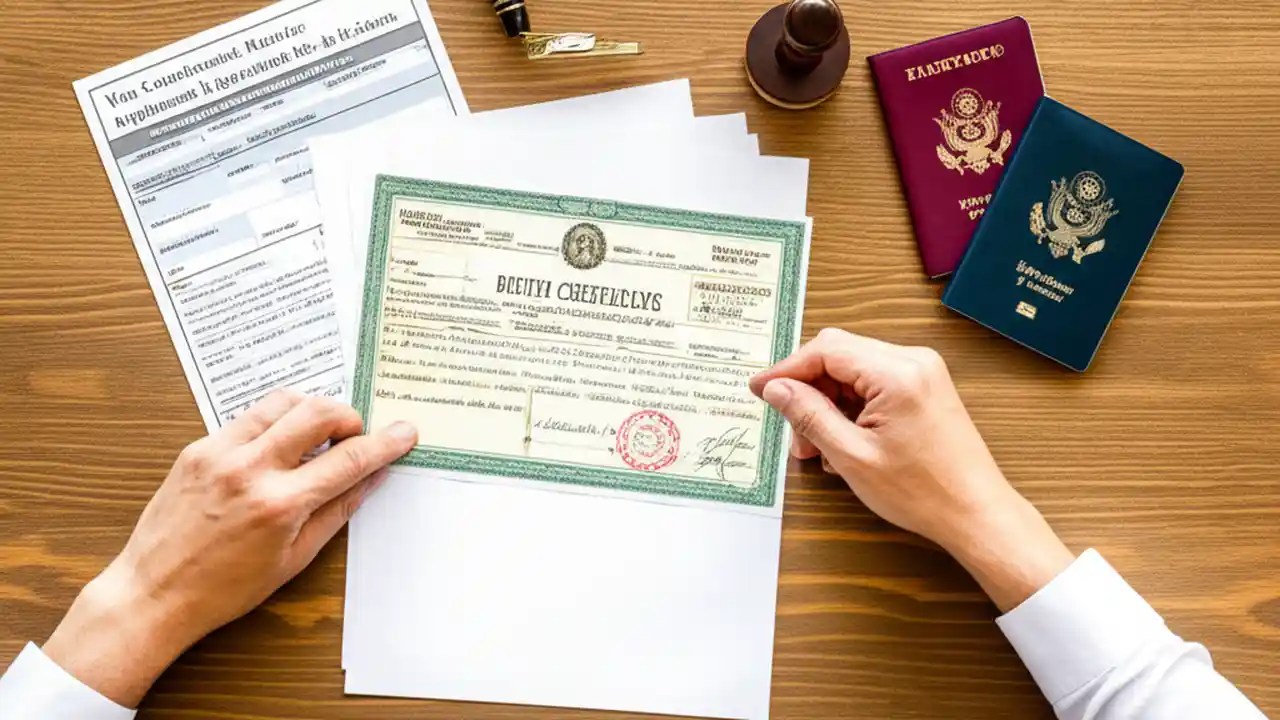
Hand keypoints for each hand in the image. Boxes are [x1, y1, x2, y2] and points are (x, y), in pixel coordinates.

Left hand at [42, 391, 417, 707]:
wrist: (154, 593)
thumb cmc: (223, 588)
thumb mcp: (295, 558)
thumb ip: (337, 510)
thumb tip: (372, 478)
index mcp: (280, 504)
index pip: (349, 459)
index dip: (385, 443)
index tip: (404, 433)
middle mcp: (250, 470)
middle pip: (318, 412)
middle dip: (349, 416)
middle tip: (356, 434)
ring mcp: (220, 453)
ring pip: (282, 401)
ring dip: (311, 409)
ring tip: (319, 433)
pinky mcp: (198, 448)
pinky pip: (248, 417)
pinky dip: (274, 422)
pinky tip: (278, 445)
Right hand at [750, 328, 1072, 611]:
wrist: (976, 513)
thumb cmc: (924, 492)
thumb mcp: (852, 456)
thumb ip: (809, 415)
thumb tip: (777, 388)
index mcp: (897, 373)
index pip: (825, 350)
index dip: (787, 369)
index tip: (760, 390)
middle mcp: (913, 361)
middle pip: (839, 356)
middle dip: (808, 391)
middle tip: (794, 433)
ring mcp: (922, 372)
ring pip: (853, 371)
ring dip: (828, 403)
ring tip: (818, 447)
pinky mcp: (925, 387)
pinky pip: (873, 384)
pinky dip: (851, 408)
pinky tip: (843, 442)